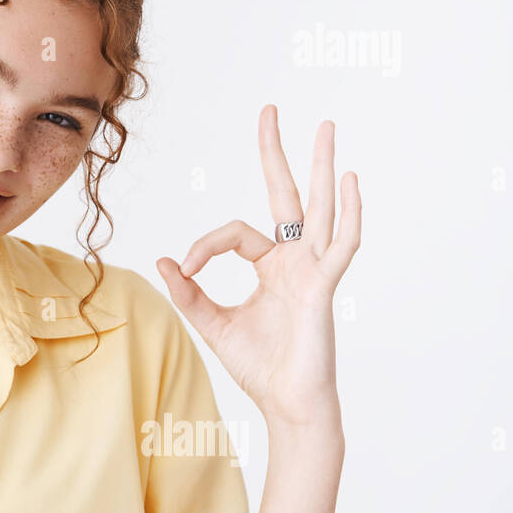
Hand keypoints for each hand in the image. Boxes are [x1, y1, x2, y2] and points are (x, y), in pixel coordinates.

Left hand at [155, 104, 360, 429]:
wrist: (287, 403)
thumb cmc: (258, 366)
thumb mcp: (212, 324)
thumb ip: (188, 294)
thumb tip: (162, 262)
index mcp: (270, 266)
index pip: (233, 233)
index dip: (203, 245)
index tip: (183, 271)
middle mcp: (294, 260)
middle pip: (288, 195)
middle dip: (277, 152)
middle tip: (268, 109)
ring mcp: (314, 270)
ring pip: (320, 208)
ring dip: (321, 165)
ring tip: (324, 126)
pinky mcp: (325, 286)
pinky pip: (343, 244)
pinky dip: (350, 213)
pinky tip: (348, 180)